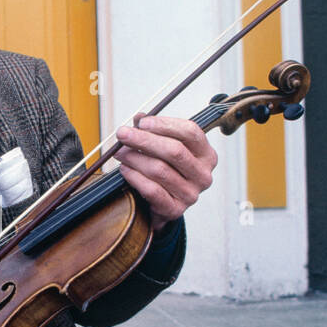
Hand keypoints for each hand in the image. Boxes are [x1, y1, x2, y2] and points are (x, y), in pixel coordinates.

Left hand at [115, 114, 217, 231]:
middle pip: (174, 150)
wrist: (162, 206)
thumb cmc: (166, 172)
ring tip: (120, 153)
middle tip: (123, 134)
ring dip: (135, 158)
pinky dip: (135, 177)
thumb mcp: (164, 150)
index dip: (165, 124)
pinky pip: (152, 190)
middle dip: (144, 140)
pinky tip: (125, 169)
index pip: (191, 132)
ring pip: (160, 170)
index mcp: (206, 155)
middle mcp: (203, 174)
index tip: (142, 122)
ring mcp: (191, 194)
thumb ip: (153, 131)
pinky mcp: (175, 209)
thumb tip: (139, 117)